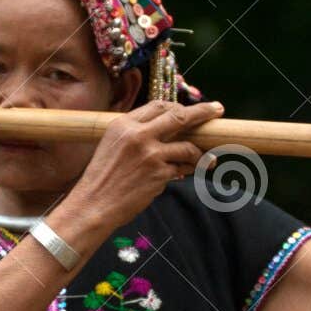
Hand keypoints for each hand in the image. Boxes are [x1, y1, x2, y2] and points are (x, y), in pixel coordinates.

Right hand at [67, 99, 225, 229]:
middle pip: (179, 116)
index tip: (190, 108)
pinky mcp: (159, 174)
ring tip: (203, 160)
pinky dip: (185, 171)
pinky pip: (182, 169)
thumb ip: (135, 134)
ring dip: (197, 154)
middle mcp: (138, 135)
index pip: (158, 106)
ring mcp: (151, 155)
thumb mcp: (111, 146)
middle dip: (202, 112)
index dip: (177, 106)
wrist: (93, 204)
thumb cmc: (101, 178)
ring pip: (187, 147)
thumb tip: (166, 131)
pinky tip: (184, 173)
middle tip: (217, 110)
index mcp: (124, 124)